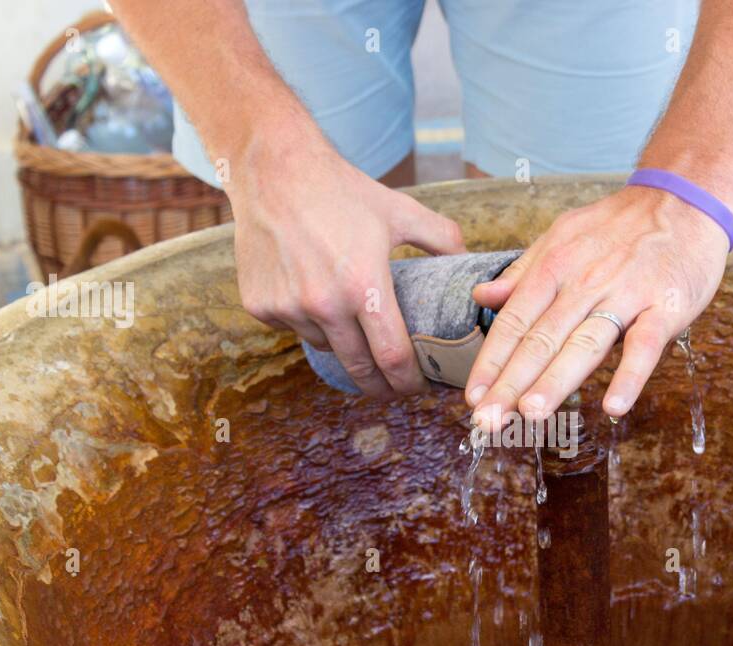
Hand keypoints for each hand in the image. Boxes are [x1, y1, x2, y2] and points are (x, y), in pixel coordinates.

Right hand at [227, 118, 465, 397]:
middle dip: (380, 386)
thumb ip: (443, 239)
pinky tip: (313, 295)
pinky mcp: (261, 306)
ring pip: (326, 347)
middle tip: (393, 387)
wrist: (273, 169)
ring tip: (354, 327)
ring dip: (343, 346)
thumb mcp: (400, 210)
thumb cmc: (342, 190)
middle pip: (359, 369)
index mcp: (364, 286)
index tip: (417, 388)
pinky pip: (293, 328)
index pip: (393, 357)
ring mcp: (288, 308)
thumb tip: (470, 263)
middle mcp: (324, 304)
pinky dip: (307, 322)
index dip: (409, 382)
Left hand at [464, 185, 731, 424]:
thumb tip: (482, 297)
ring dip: (556, 380)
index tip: (473, 397)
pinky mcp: (665, 306)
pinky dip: (630, 375)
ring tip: (530, 413)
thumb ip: (524, 272)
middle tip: (488, 420)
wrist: (685, 198)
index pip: (514, 322)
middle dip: (511, 383)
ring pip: (585, 343)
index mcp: (555, 266)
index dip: (491, 362)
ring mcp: (626, 295)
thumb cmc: (620, 227)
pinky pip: (645, 345)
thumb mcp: (563, 237)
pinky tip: (613, 406)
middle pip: (541, 339)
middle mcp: (584, 282)